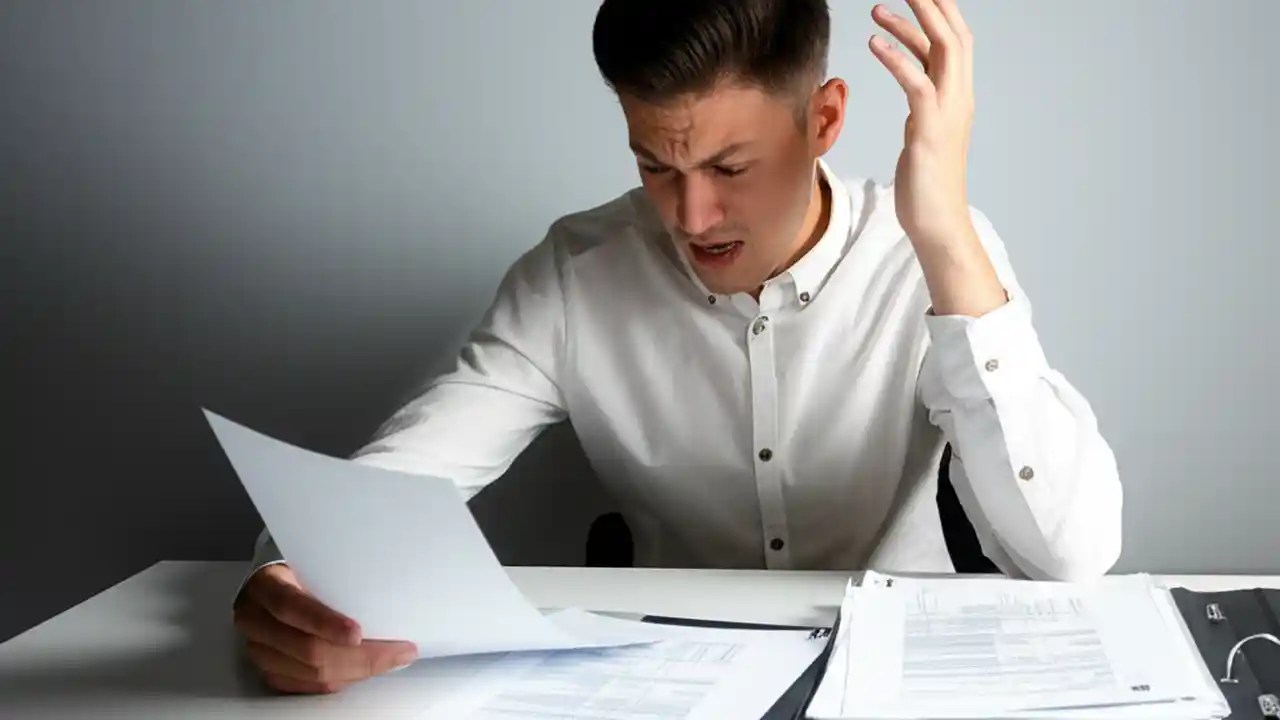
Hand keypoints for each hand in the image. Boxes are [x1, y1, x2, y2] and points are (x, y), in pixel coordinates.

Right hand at [233, 564, 417, 693]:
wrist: (271, 583)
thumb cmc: (301, 571)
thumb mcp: (314, 564)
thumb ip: (337, 580)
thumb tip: (386, 601)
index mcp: (265, 586)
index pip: (291, 607)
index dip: (324, 623)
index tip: (358, 633)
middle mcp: (255, 620)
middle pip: (307, 649)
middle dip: (359, 656)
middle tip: (398, 651)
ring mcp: (258, 650)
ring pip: (311, 674)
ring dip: (356, 672)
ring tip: (390, 661)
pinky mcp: (268, 670)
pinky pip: (308, 686)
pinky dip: (341, 680)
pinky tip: (364, 670)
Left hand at [869, 0, 974, 245]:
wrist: (937, 222)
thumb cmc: (927, 184)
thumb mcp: (925, 132)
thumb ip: (924, 106)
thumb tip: (917, 86)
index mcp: (958, 98)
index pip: (956, 43)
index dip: (940, 13)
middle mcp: (959, 99)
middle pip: (953, 37)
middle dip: (931, 6)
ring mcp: (948, 113)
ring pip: (940, 52)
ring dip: (910, 25)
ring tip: (877, 8)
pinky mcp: (929, 130)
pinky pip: (916, 84)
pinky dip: (896, 60)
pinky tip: (874, 44)